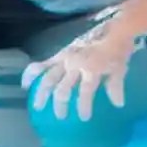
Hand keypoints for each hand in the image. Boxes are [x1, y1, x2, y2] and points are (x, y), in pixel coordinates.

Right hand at [20, 29, 136, 121]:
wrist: (114, 28)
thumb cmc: (119, 49)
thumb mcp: (120, 69)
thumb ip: (115, 87)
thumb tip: (117, 105)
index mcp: (92, 69)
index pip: (85, 92)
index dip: (84, 106)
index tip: (84, 118)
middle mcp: (75, 65)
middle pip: (63, 89)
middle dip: (60, 105)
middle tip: (61, 117)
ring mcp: (66, 58)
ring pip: (49, 78)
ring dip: (43, 93)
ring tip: (37, 106)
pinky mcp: (60, 54)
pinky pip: (42, 64)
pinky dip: (33, 73)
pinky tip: (26, 83)